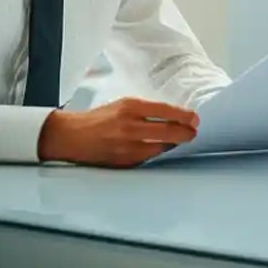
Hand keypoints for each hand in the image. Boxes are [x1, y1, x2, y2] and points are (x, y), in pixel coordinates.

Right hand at [38, 97, 198, 167]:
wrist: (72, 136)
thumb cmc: (99, 118)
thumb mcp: (123, 104)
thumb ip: (147, 110)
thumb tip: (174, 115)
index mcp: (130, 107)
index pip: (166, 111)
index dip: (184, 116)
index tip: (195, 118)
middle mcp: (130, 127)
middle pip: (168, 132)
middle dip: (186, 133)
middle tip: (194, 132)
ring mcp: (127, 147)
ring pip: (162, 148)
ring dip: (174, 144)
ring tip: (180, 140)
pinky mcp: (125, 162)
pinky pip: (150, 158)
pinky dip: (158, 153)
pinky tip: (163, 149)